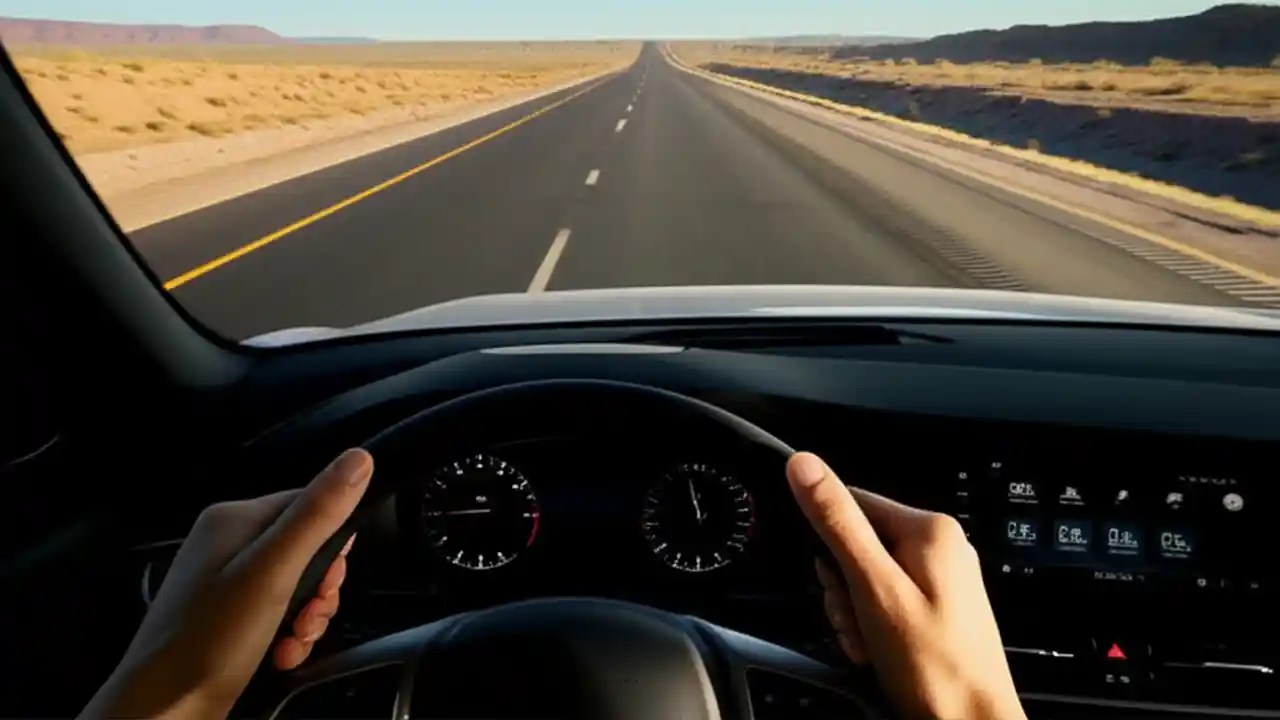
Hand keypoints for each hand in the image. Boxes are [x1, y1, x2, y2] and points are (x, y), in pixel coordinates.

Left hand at [80, 449, 372, 718]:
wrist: (161, 711)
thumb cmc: (208, 641)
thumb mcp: (274, 572)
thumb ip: (317, 515)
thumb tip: (360, 459)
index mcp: (234, 520)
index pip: (309, 504)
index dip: (332, 544)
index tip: (329, 579)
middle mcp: (228, 546)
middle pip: (308, 549)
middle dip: (320, 589)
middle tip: (308, 616)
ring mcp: (227, 585)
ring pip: (298, 586)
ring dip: (308, 618)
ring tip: (293, 641)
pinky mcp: (230, 620)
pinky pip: (280, 614)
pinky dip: (289, 636)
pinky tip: (281, 654)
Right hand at [786, 452, 1024, 719]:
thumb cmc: (932, 666)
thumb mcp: (873, 588)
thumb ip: (837, 524)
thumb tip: (804, 465)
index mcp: (930, 529)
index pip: (851, 503)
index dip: (829, 546)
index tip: (838, 584)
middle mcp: (941, 546)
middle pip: (857, 544)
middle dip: (843, 589)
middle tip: (857, 623)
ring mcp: (941, 578)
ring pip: (867, 577)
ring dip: (855, 613)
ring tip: (871, 644)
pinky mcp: (937, 607)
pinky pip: (886, 601)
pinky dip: (873, 626)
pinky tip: (880, 651)